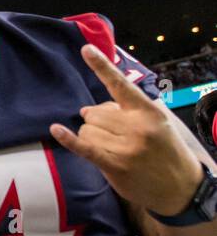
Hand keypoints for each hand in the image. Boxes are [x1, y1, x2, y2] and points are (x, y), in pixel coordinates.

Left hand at [50, 45, 202, 215]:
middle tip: (114, 136)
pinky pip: (85, 148)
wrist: (180, 186)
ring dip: (92, 138)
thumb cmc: (164, 150)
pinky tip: (56, 130)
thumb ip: (125, 111)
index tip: (85, 48)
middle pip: (93, 113)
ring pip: (87, 130)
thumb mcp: (155, 123)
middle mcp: (137, 126)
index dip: (101, 66)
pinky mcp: (114, 165)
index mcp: (147, 111)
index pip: (120, 84)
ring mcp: (126, 147)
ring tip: (113, 149)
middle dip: (96, 122)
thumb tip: (86, 109)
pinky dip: (68, 139)